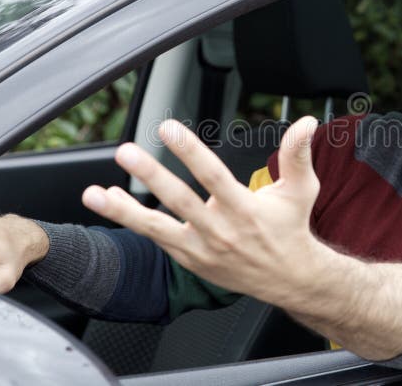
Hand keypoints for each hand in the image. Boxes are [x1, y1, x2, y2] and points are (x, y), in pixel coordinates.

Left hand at [81, 116, 330, 305]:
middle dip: (150, 175)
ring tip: (94, 193)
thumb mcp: (301, 190)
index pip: (212, 176)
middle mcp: (221, 231)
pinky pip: (157, 239)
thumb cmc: (291, 228)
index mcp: (245, 209)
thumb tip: (307, 122)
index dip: (189, 152)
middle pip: (179, 201)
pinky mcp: (191, 260)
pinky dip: (132, 222)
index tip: (168, 129)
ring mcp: (202, 249)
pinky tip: (110, 202)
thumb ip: (297, 154)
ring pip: (157, 228)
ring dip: (124, 209)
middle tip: (125, 152)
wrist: (289, 279)